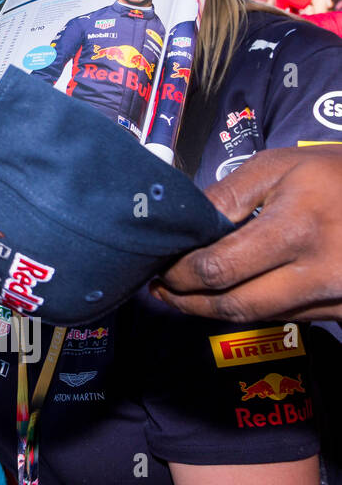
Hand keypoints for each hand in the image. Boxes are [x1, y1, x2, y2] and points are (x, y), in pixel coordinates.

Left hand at [154, 146, 341, 321]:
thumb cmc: (335, 175)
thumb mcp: (279, 167)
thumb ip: (228, 195)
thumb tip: (184, 225)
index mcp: (296, 230)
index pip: (219, 269)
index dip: (180, 274)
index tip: (160, 267)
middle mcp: (317, 274)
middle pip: (234, 306)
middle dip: (189, 302)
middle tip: (161, 290)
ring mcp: (334, 298)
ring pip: (259, 318)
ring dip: (215, 310)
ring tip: (185, 294)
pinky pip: (288, 318)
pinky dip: (253, 308)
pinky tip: (231, 294)